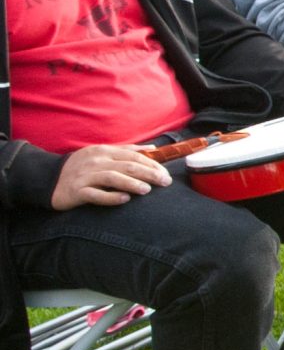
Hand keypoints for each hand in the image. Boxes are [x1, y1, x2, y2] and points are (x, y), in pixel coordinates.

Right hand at [53, 144, 171, 209]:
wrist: (50, 179)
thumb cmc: (83, 167)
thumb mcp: (103, 154)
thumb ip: (127, 151)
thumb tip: (153, 150)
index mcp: (104, 151)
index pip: (133, 156)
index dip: (152, 164)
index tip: (165, 174)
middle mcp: (95, 161)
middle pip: (126, 166)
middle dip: (148, 173)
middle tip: (164, 182)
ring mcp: (85, 176)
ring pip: (112, 178)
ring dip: (131, 183)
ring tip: (147, 190)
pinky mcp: (77, 191)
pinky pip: (95, 194)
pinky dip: (110, 197)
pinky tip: (124, 199)